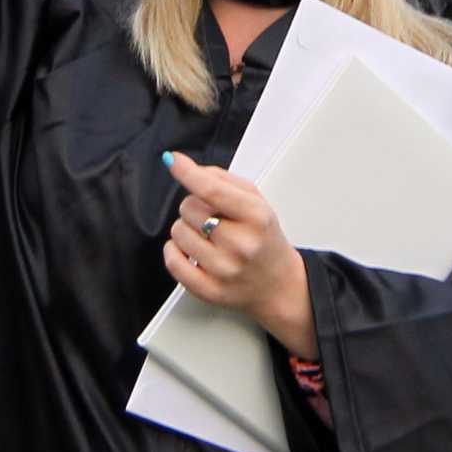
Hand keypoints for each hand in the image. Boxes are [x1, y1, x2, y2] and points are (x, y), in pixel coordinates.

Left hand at [162, 151, 315, 359]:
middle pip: (189, 208)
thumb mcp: (256, 201)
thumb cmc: (264, 238)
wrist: (279, 285)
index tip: (172, 160)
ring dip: (187, 230)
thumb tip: (187, 167)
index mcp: (257, 217)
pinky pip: (173, 262)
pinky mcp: (209, 291)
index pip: (213, 191)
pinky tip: (190, 251)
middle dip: (195, 207)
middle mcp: (242, 245)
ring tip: (207, 238)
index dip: (188, 173)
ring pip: (178, 232)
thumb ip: (223, 180)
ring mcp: (225, 270)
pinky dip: (174, 252)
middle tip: (213, 218)